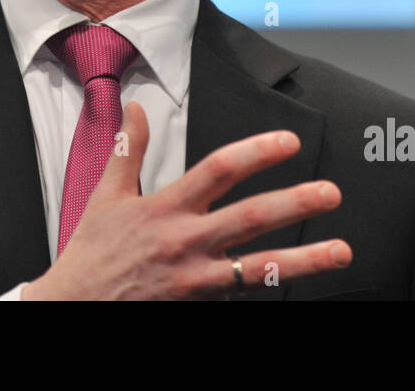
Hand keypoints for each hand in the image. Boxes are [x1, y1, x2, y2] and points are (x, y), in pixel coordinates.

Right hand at [22, 101, 350, 299]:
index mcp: (165, 208)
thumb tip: (136, 106)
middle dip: (294, 203)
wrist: (73, 308)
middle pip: (248, 218)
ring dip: (303, 260)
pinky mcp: (198, 307)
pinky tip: (300, 287)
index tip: (288, 142)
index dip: (256, 153)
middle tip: (331, 193)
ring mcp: (195, 281)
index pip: (217, 171)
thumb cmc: (92, 254)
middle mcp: (184, 243)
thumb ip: (129, 149)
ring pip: (257, 269)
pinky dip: (269, 292)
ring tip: (340, 251)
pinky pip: (240, 299)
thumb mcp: (107, 195)